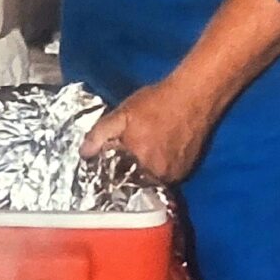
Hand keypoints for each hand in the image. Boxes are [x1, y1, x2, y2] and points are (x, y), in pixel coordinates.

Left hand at [80, 77, 212, 182]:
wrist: (195, 96)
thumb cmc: (157, 103)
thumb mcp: (122, 113)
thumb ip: (100, 134)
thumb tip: (84, 153)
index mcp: (138, 162)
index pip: (118, 181)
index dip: (110, 176)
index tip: (105, 171)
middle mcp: (157, 174)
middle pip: (136, 183)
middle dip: (128, 174)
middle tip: (126, 159)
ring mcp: (174, 175)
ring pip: (152, 180)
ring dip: (145, 172)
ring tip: (144, 154)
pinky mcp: (186, 171)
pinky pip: (167, 177)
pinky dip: (160, 169)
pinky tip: (159, 153)